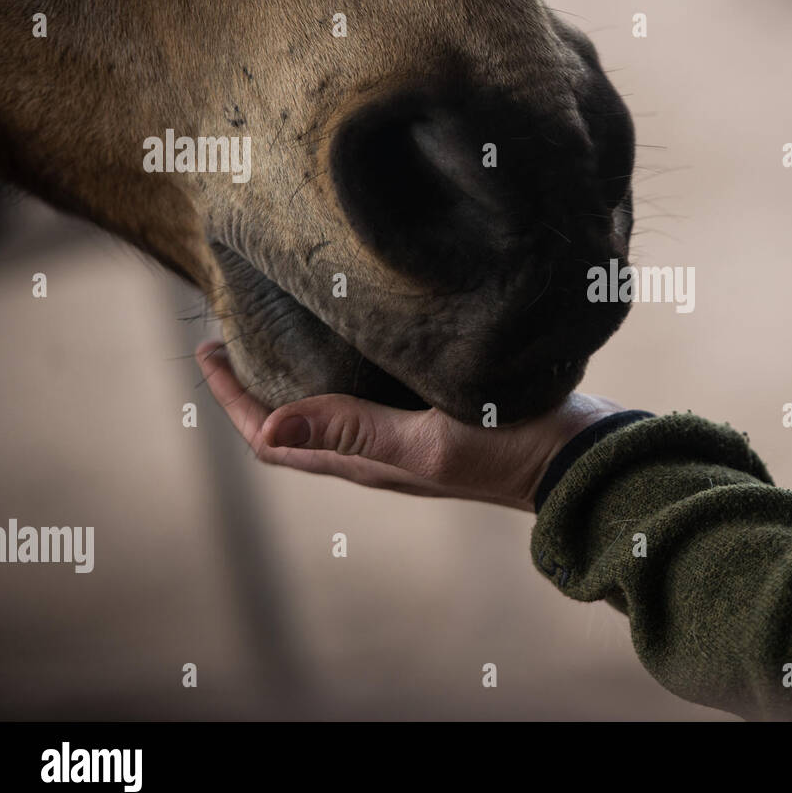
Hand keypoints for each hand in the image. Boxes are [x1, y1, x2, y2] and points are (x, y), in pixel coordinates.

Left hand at [194, 340, 625, 511]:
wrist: (583, 460)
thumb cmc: (511, 451)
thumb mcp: (428, 443)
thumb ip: (354, 433)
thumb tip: (265, 432)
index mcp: (366, 464)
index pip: (273, 440)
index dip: (233, 400)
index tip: (208, 349)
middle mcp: (378, 457)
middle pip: (294, 426)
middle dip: (256, 385)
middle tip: (235, 331)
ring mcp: (409, 440)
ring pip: (331, 412)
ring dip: (298, 378)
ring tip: (284, 328)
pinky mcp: (439, 420)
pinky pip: (371, 399)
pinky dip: (345, 371)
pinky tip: (360, 336)